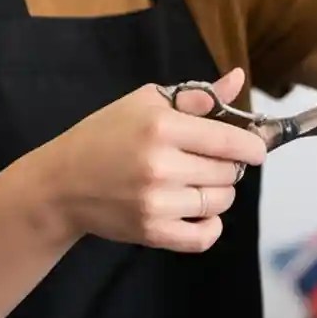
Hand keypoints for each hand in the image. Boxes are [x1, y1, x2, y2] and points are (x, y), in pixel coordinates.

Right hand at [35, 68, 266, 252]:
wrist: (61, 184)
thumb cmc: (105, 135)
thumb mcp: (146, 103)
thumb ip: (198, 97)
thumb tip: (238, 80)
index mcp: (162, 128)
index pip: (231, 141)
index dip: (253, 146)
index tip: (255, 147)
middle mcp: (161, 166)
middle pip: (229, 172)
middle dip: (229, 166)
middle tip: (210, 161)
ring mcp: (156, 203)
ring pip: (221, 201)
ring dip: (219, 192)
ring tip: (197, 181)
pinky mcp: (152, 232)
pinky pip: (204, 237)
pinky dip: (211, 226)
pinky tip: (200, 212)